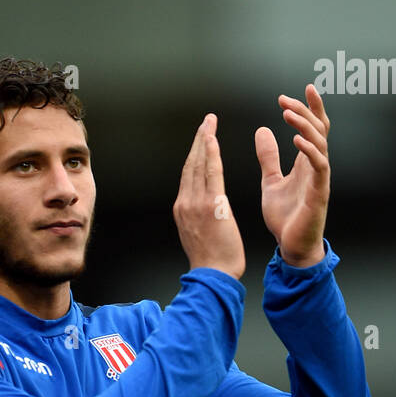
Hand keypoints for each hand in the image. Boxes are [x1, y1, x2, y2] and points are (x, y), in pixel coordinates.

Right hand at [174, 113, 245, 279]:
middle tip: (206, 121)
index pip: (188, 175)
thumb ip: (199, 217)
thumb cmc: (212, 261)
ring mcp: (196, 203)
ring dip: (204, 140)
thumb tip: (206, 209)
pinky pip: (211, 173)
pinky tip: (213, 138)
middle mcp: (185, 203)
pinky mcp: (211, 205)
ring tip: (210, 122)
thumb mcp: (198, 235)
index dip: (194, 154)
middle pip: (190, 164)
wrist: (213, 275)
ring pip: (198, 164)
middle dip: (198, 140)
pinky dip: (211, 153)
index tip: (201, 139)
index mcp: (182, 209)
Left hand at [255, 84, 330, 266]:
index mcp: (305, 162)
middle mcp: (316, 166)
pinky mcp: (319, 193)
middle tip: (284, 99)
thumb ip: (269, 157)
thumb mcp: (270, 181)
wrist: (291, 248)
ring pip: (320, 143)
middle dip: (304, 110)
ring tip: (287, 113)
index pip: (312, 127)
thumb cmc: (284, 218)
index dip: (308, 107)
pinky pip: (319, 166)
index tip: (294, 91)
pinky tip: (297, 139)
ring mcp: (320, 179)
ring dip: (305, 125)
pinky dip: (310, 150)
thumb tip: (262, 130)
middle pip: (319, 129)